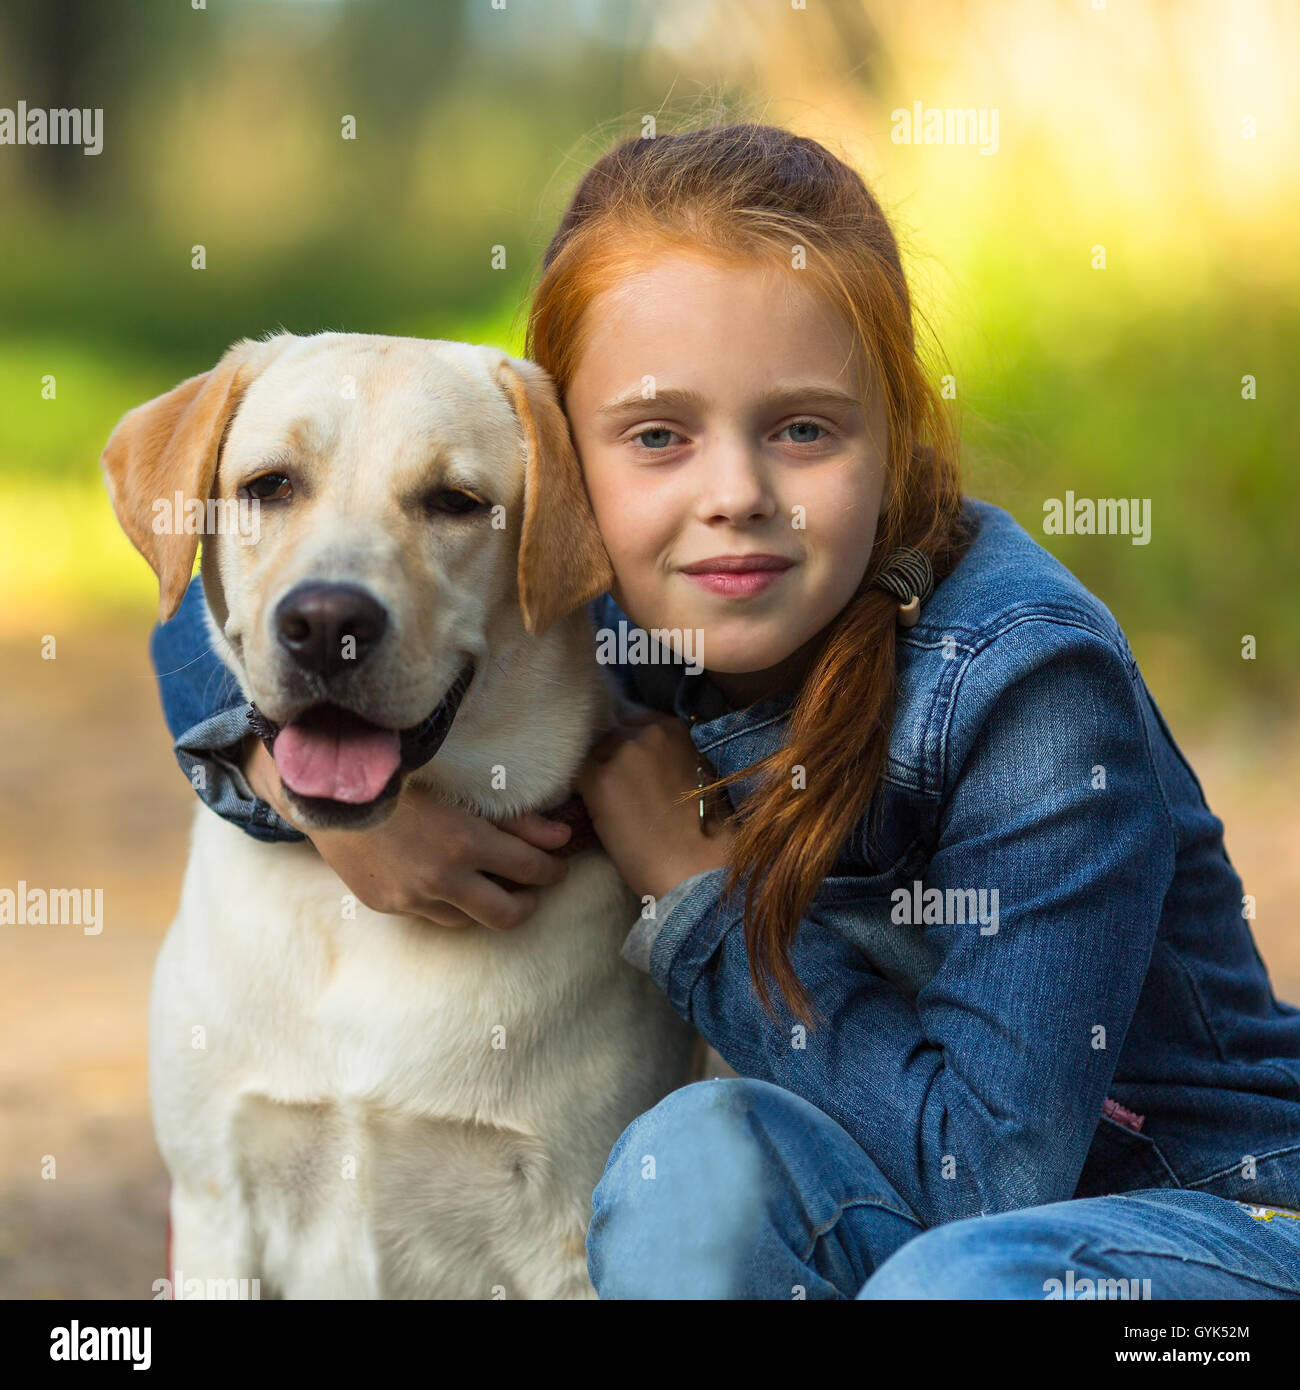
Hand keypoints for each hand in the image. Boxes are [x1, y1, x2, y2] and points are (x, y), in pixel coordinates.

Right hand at [240, 736, 571, 929]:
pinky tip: (449, 881)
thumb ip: (516, 819)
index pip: (531, 870)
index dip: (553, 870)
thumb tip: (562, 838)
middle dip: (530, 903)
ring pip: (468, 921)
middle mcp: (439, 879)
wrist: (328, 790)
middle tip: (533, 887)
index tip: (558, 866)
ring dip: (486, 905)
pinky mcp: (387, 906)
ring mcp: (410, 898)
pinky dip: (448, 903)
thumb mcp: (462, 791)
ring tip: (491, 883)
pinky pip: (431, 916)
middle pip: (507, 916)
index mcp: (463, 842)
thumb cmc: (400, 777)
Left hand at [576, 702, 735, 903]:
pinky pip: (576, 778)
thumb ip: (665, 753)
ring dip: (594, 774)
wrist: (696, 867)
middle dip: (610, 756)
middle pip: (610, 734)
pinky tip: (590, 812)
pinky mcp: (599, 779)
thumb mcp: (691, 771)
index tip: (626, 766)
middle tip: (615, 788)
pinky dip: (580, 794)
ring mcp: (623, 752)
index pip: (633, 720)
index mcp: (674, 728)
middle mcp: (648, 731)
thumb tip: (636, 754)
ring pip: (591, 754)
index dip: (626, 744)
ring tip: (604, 803)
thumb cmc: (701, 830)